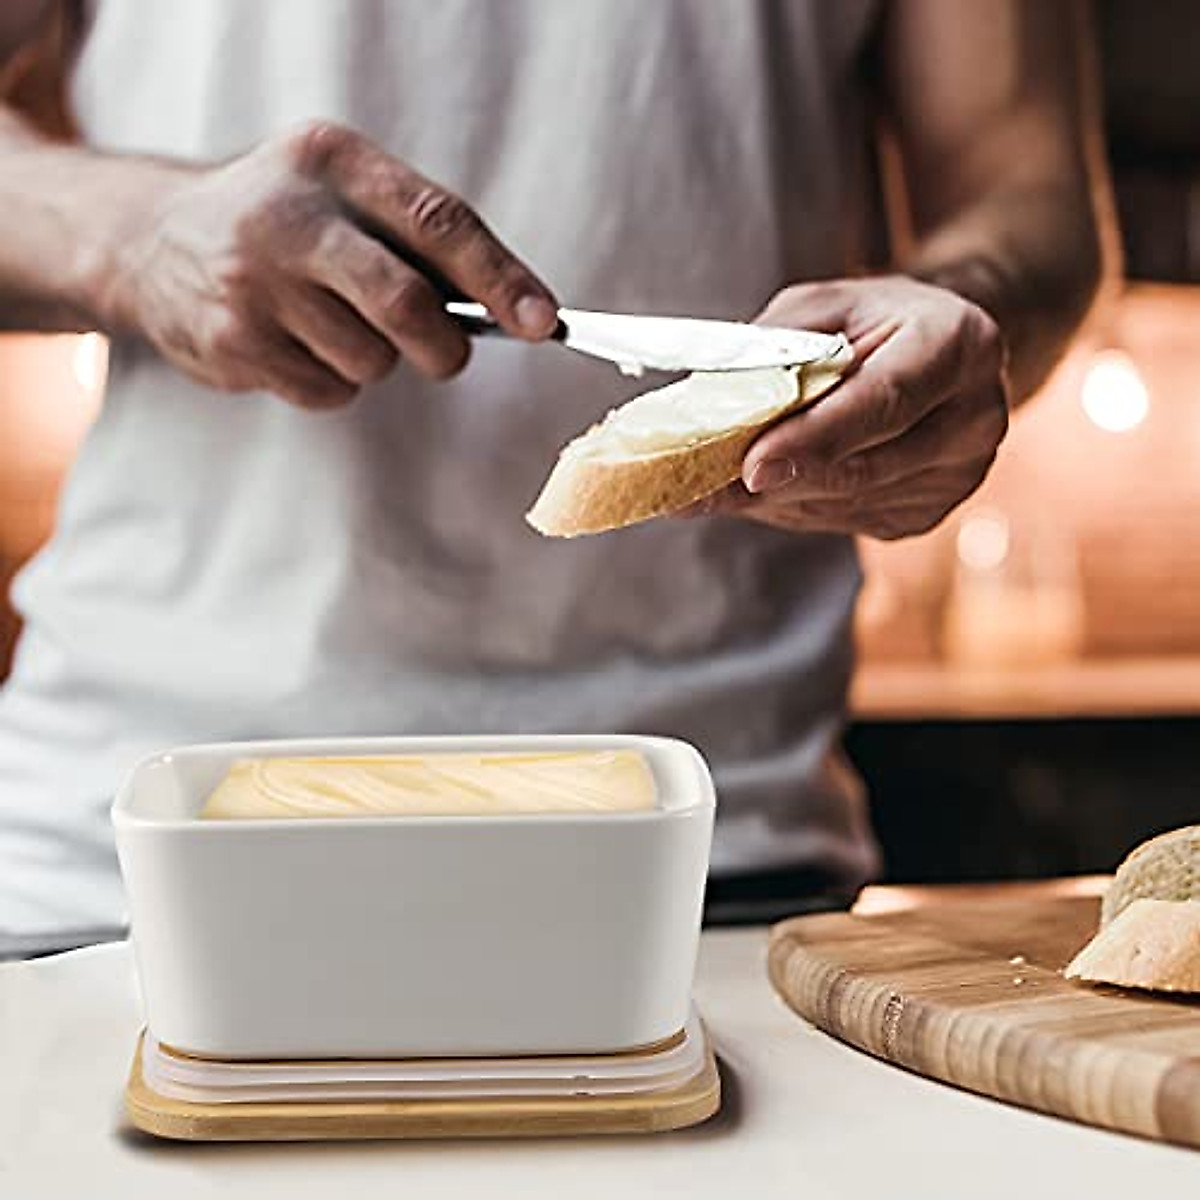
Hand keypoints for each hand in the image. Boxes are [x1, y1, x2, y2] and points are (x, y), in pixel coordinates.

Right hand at [98, 122, 557, 407]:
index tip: (542, 322)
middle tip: (446, 355)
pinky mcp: (233, 343)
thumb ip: (419, 236)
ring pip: (371, 360)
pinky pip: (329, 392)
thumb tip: (518, 308)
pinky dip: (334, 383)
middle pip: (405, 305)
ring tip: (334, 324)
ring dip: (376, 360)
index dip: (500, 279)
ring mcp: (253, 283)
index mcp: (332, 161)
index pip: (437, 222)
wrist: (151, 240)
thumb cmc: (282, 220)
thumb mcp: (342, 190)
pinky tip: (300, 345)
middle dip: (444, 347)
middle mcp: (288, 216)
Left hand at [692, 276, 1008, 539]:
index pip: (882, 402)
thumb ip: (777, 350)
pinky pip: (846, 521)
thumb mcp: (826, 305)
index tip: (752, 468)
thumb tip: (709, 410)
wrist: (940, 351)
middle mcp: (974, 417)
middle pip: (862, 467)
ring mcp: (957, 475)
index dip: (815, 440)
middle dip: (775, 481)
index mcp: (957, 344)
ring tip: (717, 484)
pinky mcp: (928, 512)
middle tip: (698, 489)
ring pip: (845, 504)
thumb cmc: (874, 319)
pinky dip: (795, 506)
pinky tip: (771, 485)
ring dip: (775, 499)